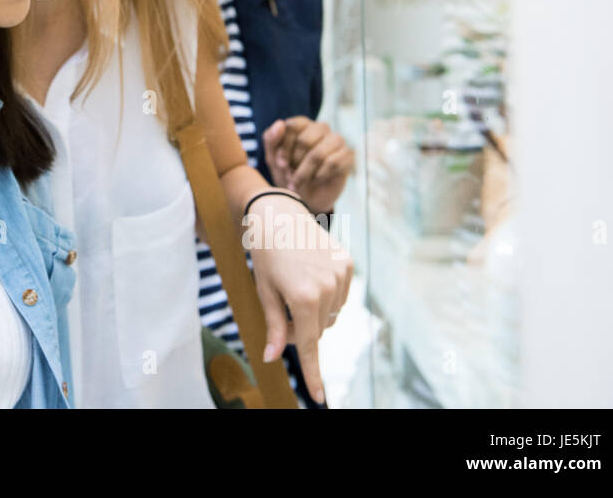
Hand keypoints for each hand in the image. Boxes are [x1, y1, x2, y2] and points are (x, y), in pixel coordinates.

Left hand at [244, 193, 352, 404]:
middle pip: (318, 329)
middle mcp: (328, 288)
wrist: (278, 215)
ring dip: (316, 311)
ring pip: (331, 314)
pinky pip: (341, 295)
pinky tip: (311, 275)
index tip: (318, 398)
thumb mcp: (264, 292)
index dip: (312, 372)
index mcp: (303, 298)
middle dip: (302, 328)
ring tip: (296, 287)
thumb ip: (274, 327)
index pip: (310, 345)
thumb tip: (272, 357)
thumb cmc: (265, 255)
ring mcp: (341, 275)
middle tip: (282, 306)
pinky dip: (328, 295)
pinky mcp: (348, 263)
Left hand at [263, 116, 353, 215]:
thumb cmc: (288, 173)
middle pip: (304, 141)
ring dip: (305, 173)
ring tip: (299, 182)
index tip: (280, 164)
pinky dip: (319, 176)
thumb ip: (271, 139)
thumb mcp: (273, 158)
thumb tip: (280, 123)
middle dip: (294, 163)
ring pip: (318, 154)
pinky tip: (315, 180)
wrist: (307, 197)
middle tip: (290, 176)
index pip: (292, 126)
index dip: (284, 147)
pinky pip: (333, 164)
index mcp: (302, 125)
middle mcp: (321, 128)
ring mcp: (336, 140)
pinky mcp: (348, 155)